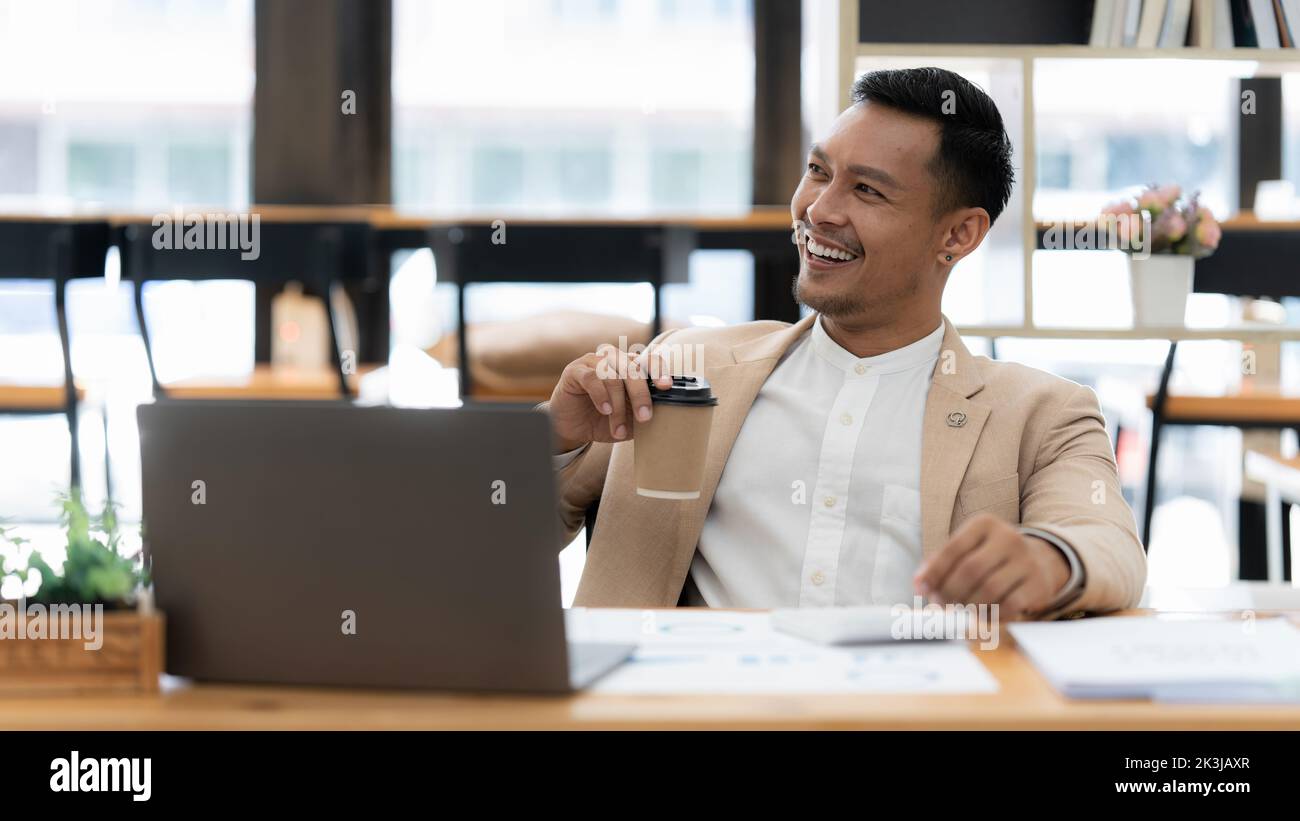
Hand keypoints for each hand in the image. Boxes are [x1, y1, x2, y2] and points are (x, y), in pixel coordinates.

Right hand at [547, 343, 673, 453]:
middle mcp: (613, 359)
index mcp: (630, 366)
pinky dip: (601, 396)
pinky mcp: (575, 371)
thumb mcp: (629, 419)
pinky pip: (591, 378)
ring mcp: (593, 362)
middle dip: (641, 394)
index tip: (666, 386)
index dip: (659, 370)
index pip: (649, 360)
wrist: (573, 428)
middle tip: (645, 417)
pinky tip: (605, 410)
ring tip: (619, 429)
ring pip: (612, 376)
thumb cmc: (603, 420)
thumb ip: (645, 412)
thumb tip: (668, 413)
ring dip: (618, 406)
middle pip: (632, 368)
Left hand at [912, 514, 1070, 620]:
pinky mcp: (1038, 584)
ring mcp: (1026, 561)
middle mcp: (1008, 538)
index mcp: (985, 524)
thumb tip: (920, 584)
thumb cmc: (991, 558)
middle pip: (971, 570)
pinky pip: (1009, 605)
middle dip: (950, 592)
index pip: (953, 548)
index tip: (921, 590)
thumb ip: (941, 563)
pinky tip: (982, 616)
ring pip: (989, 589)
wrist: (1039, 561)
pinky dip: (990, 615)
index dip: (934, 572)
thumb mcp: (968, 549)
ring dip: (968, 606)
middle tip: (940, 605)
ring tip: (959, 611)